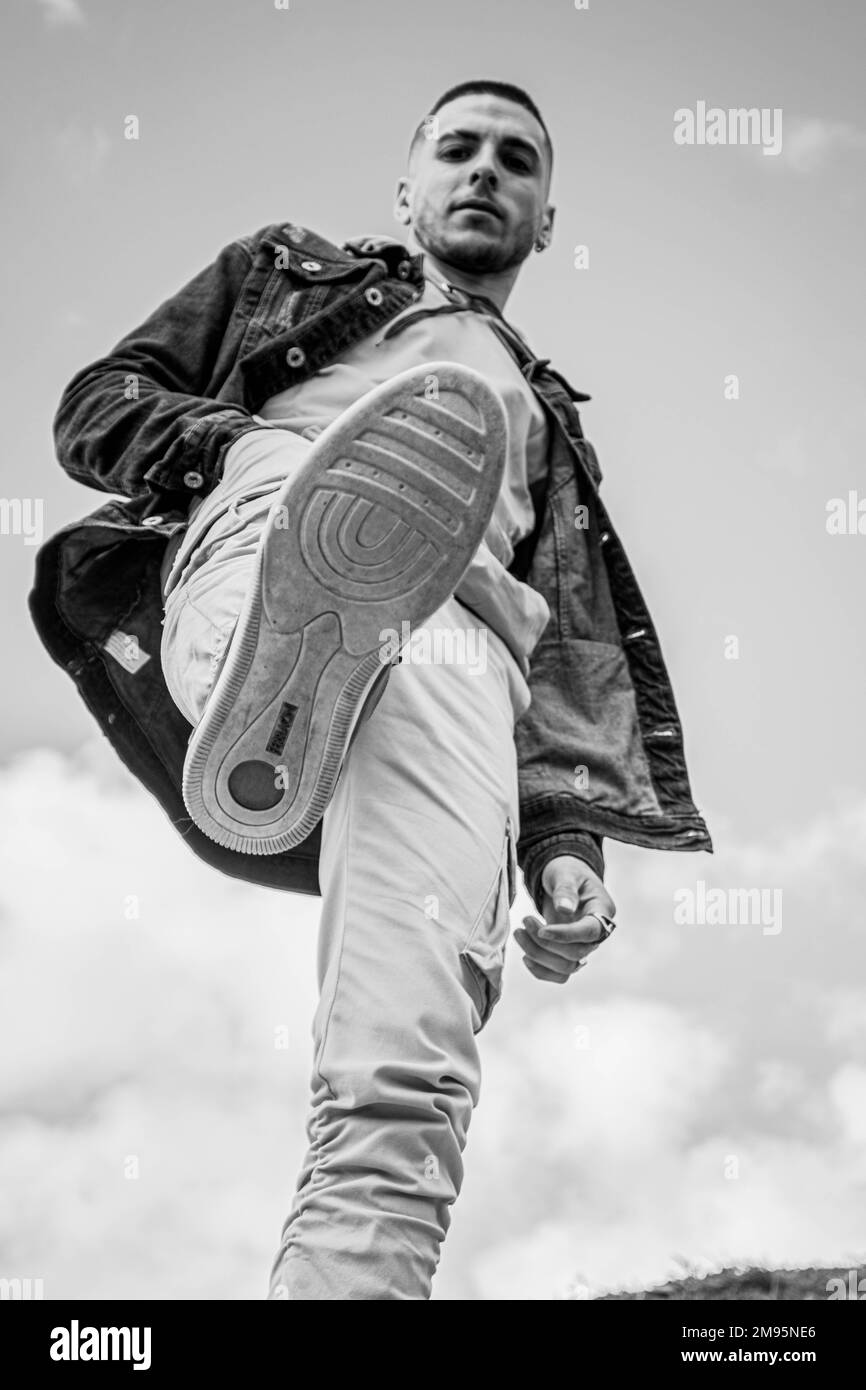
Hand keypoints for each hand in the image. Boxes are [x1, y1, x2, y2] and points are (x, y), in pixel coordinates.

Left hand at [513, 854, 616, 983]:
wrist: (565, 879)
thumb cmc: (567, 872)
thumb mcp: (565, 873)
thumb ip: (565, 889)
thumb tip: (564, 909)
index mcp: (602, 911)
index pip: (589, 932)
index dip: (566, 935)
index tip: (541, 930)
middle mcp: (596, 934)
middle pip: (576, 954)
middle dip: (546, 942)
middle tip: (524, 920)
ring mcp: (583, 946)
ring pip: (566, 967)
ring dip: (539, 955)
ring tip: (518, 933)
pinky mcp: (569, 954)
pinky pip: (560, 974)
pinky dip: (541, 970)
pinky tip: (526, 956)